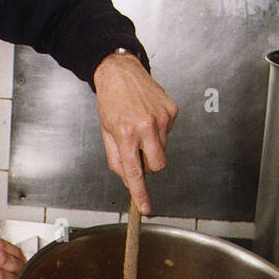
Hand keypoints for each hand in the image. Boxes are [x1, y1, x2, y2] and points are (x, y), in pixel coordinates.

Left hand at [93, 52, 177, 214]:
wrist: (120, 71)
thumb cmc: (111, 100)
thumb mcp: (106, 132)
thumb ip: (117, 159)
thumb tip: (129, 178)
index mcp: (126, 133)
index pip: (135, 172)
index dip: (140, 192)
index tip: (145, 207)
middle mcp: (146, 126)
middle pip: (157, 166)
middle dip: (149, 165)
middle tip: (137, 151)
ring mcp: (162, 118)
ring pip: (163, 150)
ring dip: (152, 145)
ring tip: (140, 126)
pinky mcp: (172, 110)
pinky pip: (169, 133)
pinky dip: (159, 131)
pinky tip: (148, 117)